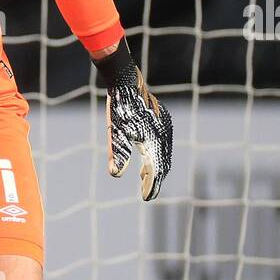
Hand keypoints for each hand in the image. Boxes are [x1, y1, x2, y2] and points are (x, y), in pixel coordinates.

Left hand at [104, 60, 172, 200]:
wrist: (126, 82)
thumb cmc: (119, 110)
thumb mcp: (115, 134)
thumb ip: (117, 154)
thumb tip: (115, 174)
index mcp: (154, 141)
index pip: (155, 170)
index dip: (152, 186)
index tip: (145, 198)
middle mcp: (163, 135)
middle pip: (163, 164)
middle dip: (155, 180)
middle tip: (147, 193)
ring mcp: (165, 126)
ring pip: (164, 152)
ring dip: (157, 167)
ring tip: (146, 179)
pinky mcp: (163, 119)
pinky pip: (164, 142)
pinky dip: (158, 154)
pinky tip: (148, 158)